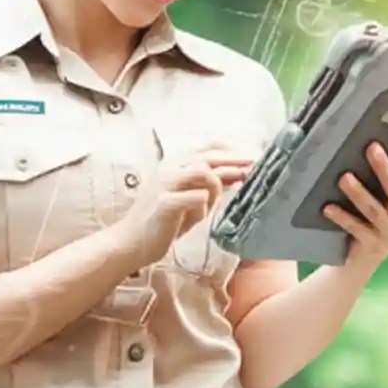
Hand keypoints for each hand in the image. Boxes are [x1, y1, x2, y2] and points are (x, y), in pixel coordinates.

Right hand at [124, 142, 254, 265]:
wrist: (132, 242)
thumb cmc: (165, 220)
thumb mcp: (193, 197)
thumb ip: (212, 184)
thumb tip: (240, 172)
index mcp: (176, 162)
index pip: (210, 145)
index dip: (234, 149)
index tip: (254, 156)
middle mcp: (169, 168)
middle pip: (208, 155)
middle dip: (235, 161)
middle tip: (255, 167)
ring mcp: (165, 184)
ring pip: (201, 170)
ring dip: (218, 183)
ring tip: (225, 194)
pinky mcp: (163, 204)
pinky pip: (193, 196)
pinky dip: (204, 201)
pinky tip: (205, 210)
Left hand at [322, 124, 387, 271]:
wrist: (364, 258)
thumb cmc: (379, 215)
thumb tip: (381, 137)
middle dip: (384, 168)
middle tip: (371, 147)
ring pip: (374, 210)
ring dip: (359, 193)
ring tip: (344, 177)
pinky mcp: (373, 247)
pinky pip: (355, 228)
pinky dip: (341, 217)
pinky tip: (328, 207)